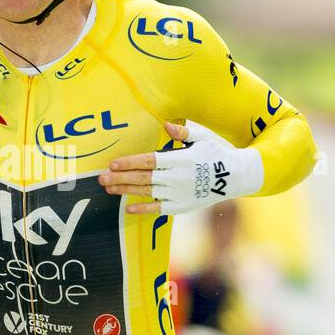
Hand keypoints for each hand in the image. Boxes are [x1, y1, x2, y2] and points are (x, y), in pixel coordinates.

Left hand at [98, 120, 262, 215]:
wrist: (234, 177)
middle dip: (120, 177)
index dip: (129, 162)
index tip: (112, 164)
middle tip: (100, 178)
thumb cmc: (215, 153)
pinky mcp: (181, 206)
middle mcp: (177, 177)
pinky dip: (143, 208)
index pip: (149, 161)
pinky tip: (127, 207)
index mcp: (180, 159)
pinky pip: (158, 209)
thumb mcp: (202, 137)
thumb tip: (166, 125)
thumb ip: (183, 132)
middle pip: (143, 177)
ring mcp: (179, 194)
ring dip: (125, 190)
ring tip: (108, 188)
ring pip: (147, 192)